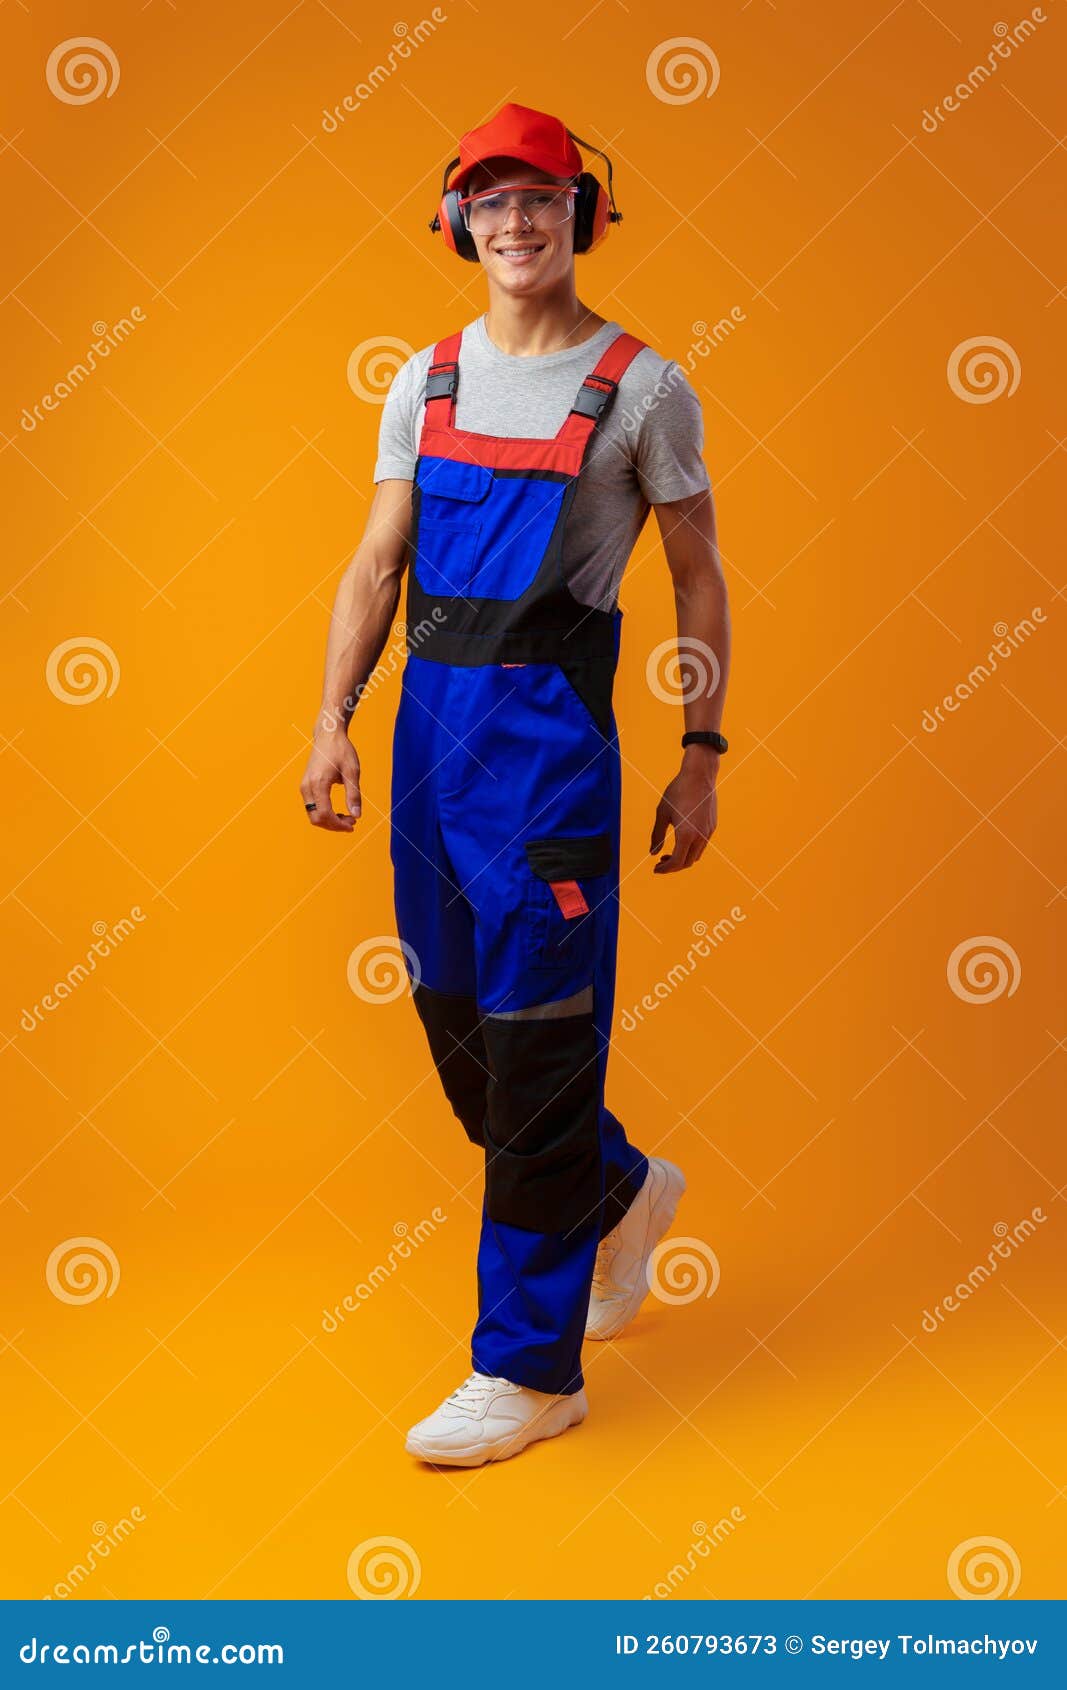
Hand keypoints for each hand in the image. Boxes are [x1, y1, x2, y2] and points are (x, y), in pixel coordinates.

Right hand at [300, 730, 361, 832]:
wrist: (328, 735)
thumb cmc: (341, 750)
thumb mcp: (352, 771)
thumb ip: (354, 795)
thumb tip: (357, 816)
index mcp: (318, 783)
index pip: (325, 814)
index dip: (338, 824)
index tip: (353, 824)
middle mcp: (307, 787)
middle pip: (316, 818)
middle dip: (334, 825)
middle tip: (352, 823)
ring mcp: (304, 786)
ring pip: (312, 815)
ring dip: (329, 821)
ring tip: (347, 818)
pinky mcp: (305, 786)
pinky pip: (312, 807)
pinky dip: (324, 814)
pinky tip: (338, 812)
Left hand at [650, 750, 717, 872]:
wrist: (699, 775)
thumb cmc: (677, 791)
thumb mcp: (662, 813)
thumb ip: (657, 835)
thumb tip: (653, 853)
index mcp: (686, 835)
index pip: (676, 862)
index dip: (665, 869)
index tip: (655, 869)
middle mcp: (700, 836)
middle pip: (687, 862)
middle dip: (673, 866)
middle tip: (661, 862)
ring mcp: (708, 831)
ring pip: (696, 855)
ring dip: (683, 858)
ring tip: (670, 852)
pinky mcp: (712, 826)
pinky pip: (702, 845)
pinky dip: (691, 849)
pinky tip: (682, 840)